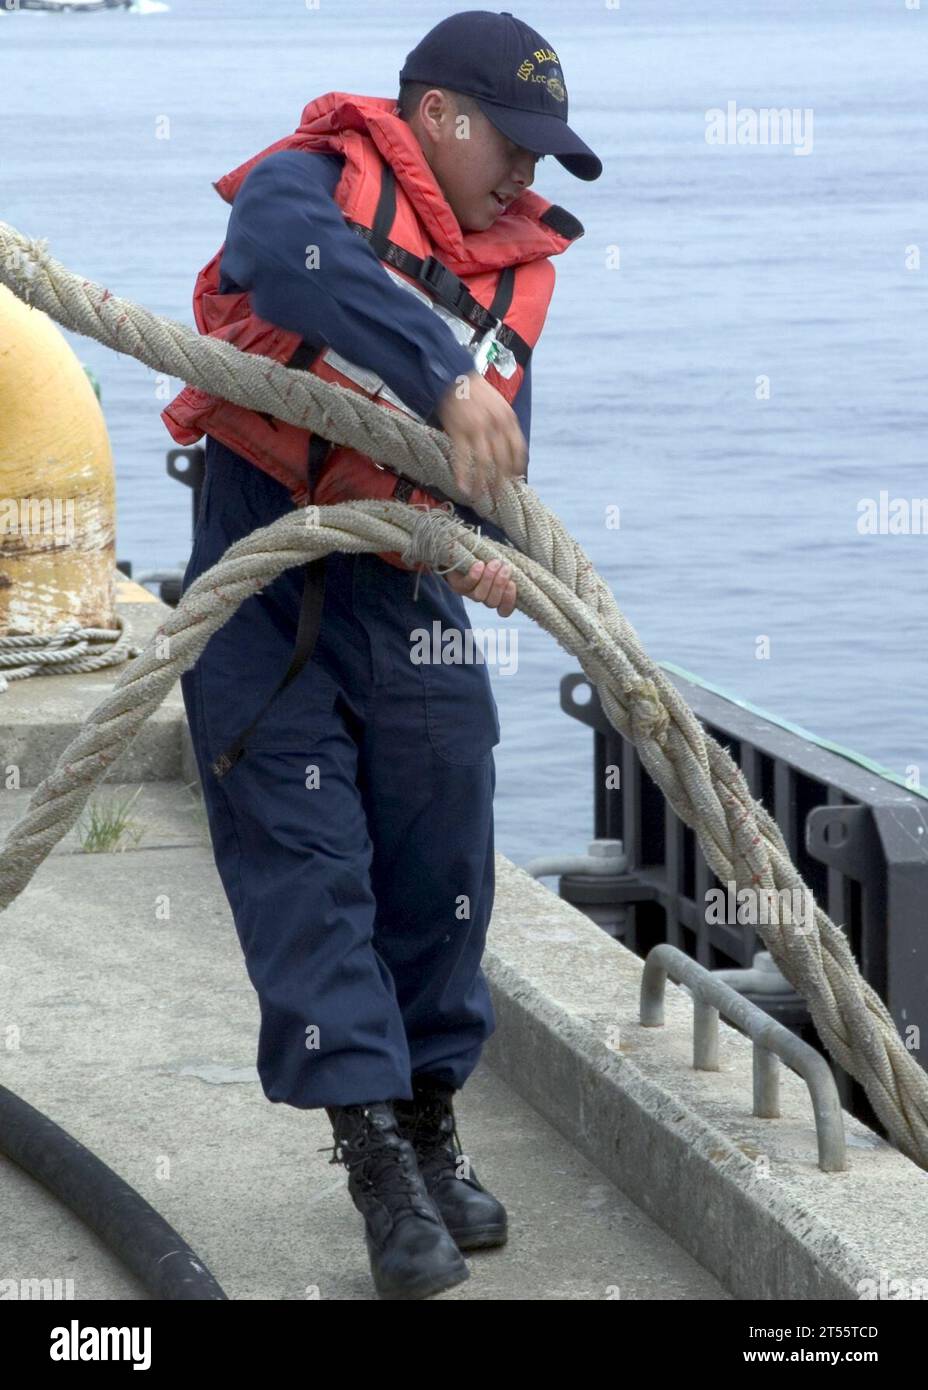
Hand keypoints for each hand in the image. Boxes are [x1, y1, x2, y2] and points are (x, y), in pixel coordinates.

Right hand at [435, 371, 527, 502]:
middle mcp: (495, 425)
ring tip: (479, 495)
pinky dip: (462, 475)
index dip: (517, 467)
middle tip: (497, 495)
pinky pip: (462, 458)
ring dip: (482, 483)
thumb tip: (507, 447)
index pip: (518, 449)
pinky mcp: (459, 431)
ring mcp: (477, 429)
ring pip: (484, 463)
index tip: (515, 479)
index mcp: (508, 419)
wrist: (454, 377)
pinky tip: (463, 486)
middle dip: (501, 481)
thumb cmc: (476, 392)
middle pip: (502, 460)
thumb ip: (504, 424)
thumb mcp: (498, 405)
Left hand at [443, 557, 516, 617]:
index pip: (504, 610)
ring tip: (495, 563)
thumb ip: (513, 569)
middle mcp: (484, 598)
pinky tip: (480, 564)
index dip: (509, 601)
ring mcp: (470, 593)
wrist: (465, 551)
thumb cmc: (490, 557)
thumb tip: (525, 570)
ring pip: (480, 596)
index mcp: (498, 597)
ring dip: (489, 579)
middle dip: (500, 584)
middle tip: (505, 567)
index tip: (512, 584)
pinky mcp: (458, 586)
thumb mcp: (505, 563)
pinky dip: (475, 575)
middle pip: (492, 602)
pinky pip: (466, 585)